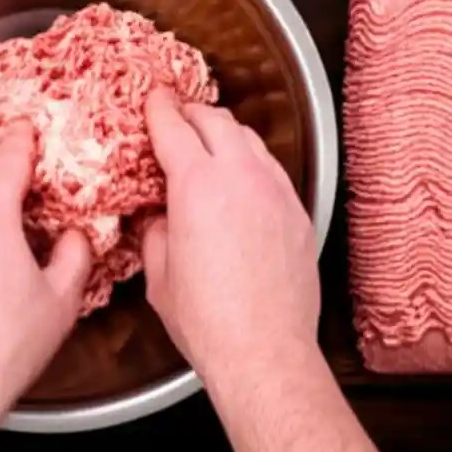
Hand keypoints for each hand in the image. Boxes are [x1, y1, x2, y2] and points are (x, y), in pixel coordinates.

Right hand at [142, 89, 319, 380]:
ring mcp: (277, 192)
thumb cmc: (207, 321)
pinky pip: (272, 168)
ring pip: (249, 139)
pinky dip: (251, 161)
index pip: (174, 127)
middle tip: (176, 119)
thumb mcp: (160, 275)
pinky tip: (240, 180)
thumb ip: (156, 232)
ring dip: (224, 134)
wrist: (266, 352)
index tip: (152, 99)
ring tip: (208, 144)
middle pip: (216, 120)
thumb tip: (158, 217)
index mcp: (197, 186)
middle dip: (192, 114)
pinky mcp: (298, 212)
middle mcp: (242, 177)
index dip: (159, 109)